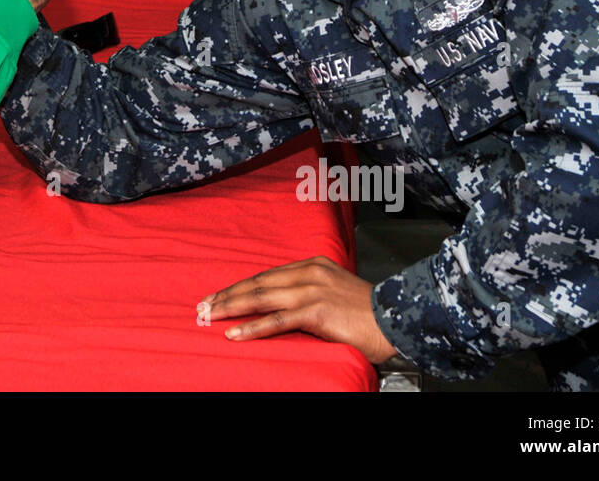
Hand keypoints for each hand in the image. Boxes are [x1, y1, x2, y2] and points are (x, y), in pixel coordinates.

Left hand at [201, 256, 398, 363]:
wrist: (396, 318)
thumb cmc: (368, 311)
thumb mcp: (333, 291)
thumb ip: (307, 291)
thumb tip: (279, 304)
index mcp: (312, 265)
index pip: (265, 276)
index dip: (239, 286)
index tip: (218, 295)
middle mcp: (308, 273)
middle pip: (257, 284)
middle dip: (227, 295)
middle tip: (203, 305)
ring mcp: (311, 291)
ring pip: (260, 298)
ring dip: (230, 308)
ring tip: (209, 316)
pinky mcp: (315, 311)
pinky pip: (276, 320)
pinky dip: (252, 327)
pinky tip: (234, 333)